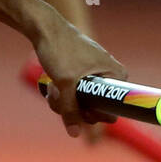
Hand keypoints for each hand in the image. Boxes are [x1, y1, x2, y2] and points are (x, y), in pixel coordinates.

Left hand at [33, 11, 126, 138]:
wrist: (43, 27)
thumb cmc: (60, 50)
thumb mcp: (65, 83)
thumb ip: (70, 110)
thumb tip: (75, 134)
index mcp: (116, 76)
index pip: (113, 110)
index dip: (94, 114)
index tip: (78, 107)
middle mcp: (109, 77)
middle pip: (95, 109)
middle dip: (74, 108)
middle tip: (60, 95)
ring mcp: (94, 76)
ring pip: (80, 103)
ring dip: (63, 102)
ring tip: (53, 88)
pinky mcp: (80, 75)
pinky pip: (73, 95)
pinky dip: (61, 94)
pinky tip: (51, 87)